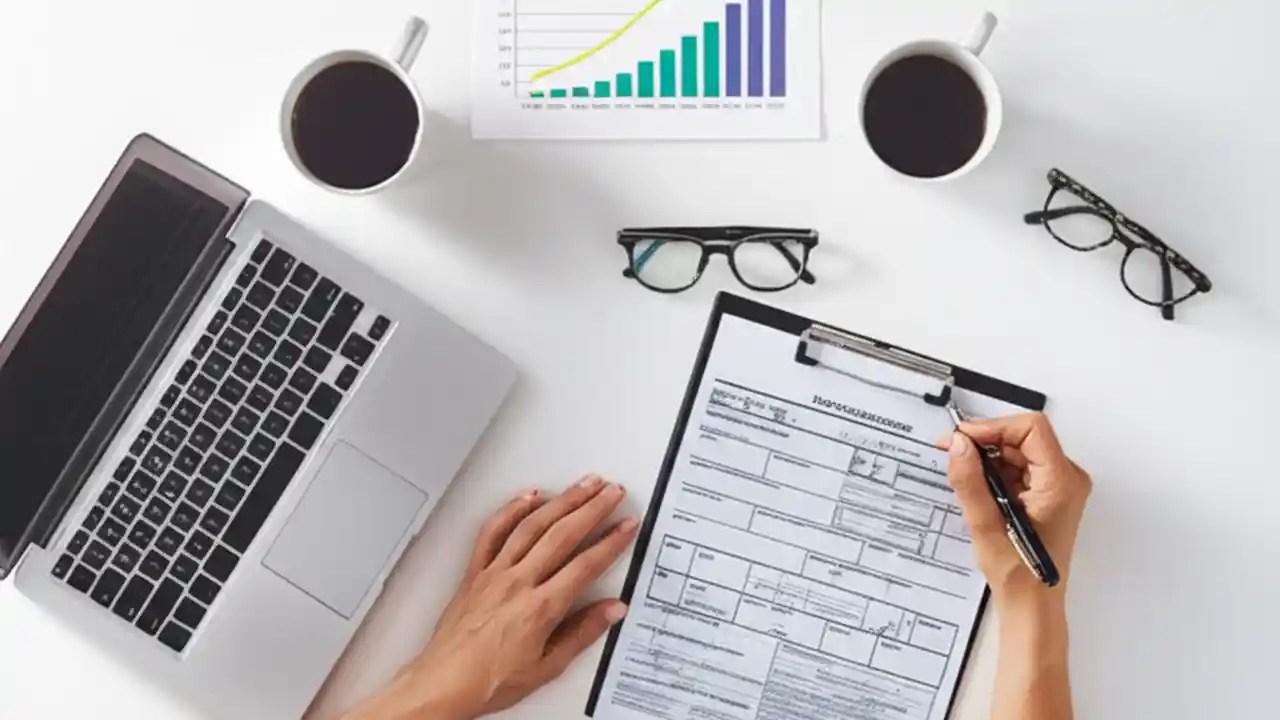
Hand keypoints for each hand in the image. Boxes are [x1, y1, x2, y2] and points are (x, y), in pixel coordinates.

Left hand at [343, 476, 638, 719]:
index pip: (585, 565)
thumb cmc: (490, 681)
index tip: (627, 526)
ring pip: (532, 525)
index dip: (611, 542)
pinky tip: (530, 496)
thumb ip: (582, 633)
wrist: (443, 683)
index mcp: (540, 609)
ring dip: (562, 501)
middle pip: (562, 535)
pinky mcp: (475, 572)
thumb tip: (612, 610)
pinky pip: (493, 532)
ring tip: (583, 485)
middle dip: (593, 508)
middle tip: (612, 492)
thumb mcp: (547, 667)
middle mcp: (517, 583)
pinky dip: (512, 509)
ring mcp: (494, 573)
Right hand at [941, 413, 1090, 603]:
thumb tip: (958, 446)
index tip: (963, 439)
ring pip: (1017, 450)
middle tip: (953, 454)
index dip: (993, 428)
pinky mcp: (1046, 492)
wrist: (1032, 604)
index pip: (1031, 429)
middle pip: (1023, 436)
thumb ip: (970, 482)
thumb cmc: (1020, 575)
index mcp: (1061, 482)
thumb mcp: (987, 526)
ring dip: (987, 459)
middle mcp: (1066, 479)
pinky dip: (994, 472)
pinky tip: (979, 491)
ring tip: (966, 481)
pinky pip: (1017, 466)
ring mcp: (1057, 485)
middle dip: (986, 442)